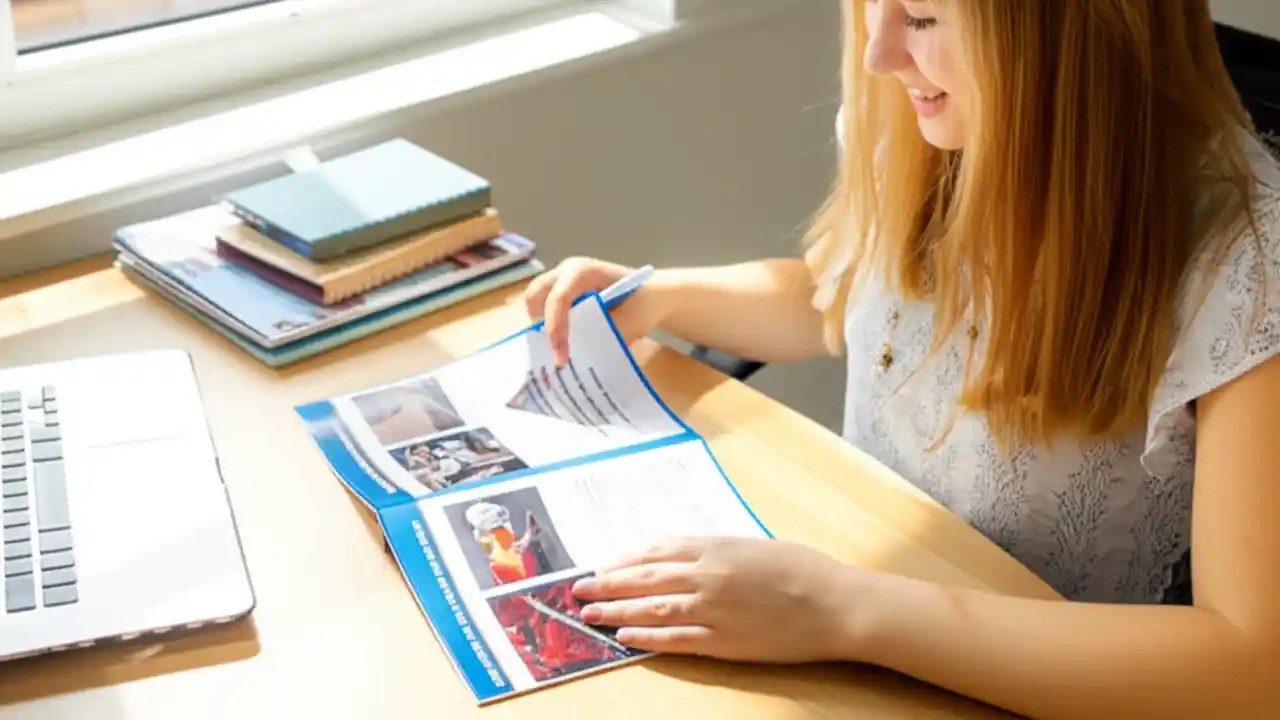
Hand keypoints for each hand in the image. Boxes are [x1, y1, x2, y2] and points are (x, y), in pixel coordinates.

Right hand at [523, 257, 670, 365]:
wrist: (654, 296)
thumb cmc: (645, 301)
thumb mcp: (634, 318)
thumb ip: (608, 332)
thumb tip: (583, 351)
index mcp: (583, 271)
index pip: (558, 298)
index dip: (556, 328)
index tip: (561, 358)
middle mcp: (567, 273)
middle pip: (536, 295)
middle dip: (541, 325)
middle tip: (556, 353)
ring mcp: (564, 282)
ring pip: (537, 303)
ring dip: (543, 327)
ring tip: (560, 351)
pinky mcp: (565, 296)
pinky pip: (546, 310)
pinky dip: (550, 328)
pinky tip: (564, 347)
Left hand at [572, 537, 862, 663]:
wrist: (836, 604)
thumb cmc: (803, 569)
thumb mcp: (754, 545)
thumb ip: (716, 551)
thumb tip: (682, 557)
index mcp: (717, 546)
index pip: (656, 551)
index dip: (625, 559)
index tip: (603, 564)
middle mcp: (708, 575)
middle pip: (644, 578)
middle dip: (607, 584)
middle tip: (578, 590)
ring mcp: (714, 610)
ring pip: (652, 609)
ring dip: (615, 611)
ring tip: (588, 615)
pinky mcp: (724, 642)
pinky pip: (676, 640)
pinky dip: (647, 637)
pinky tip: (624, 637)